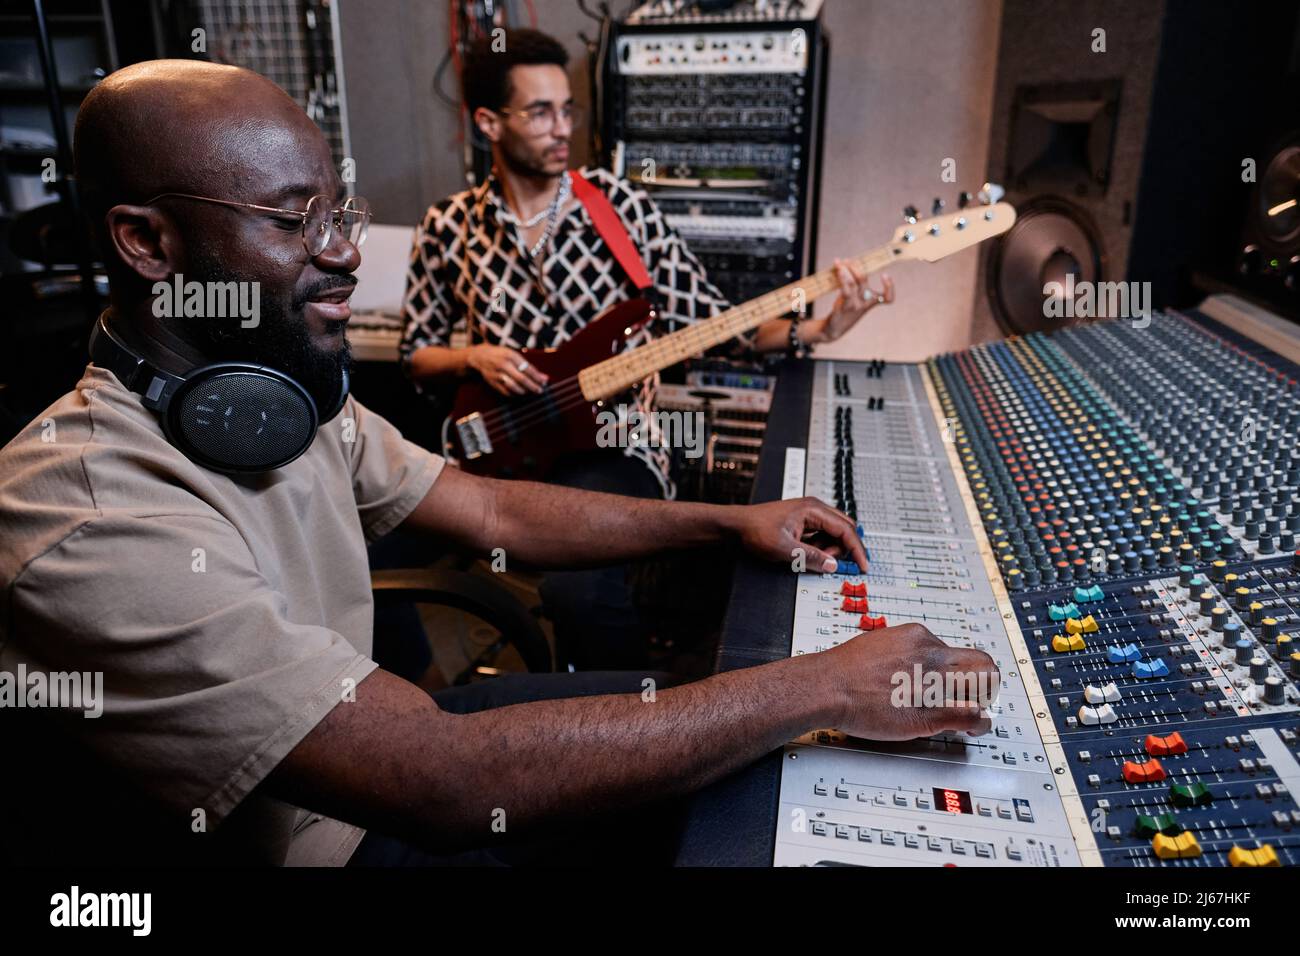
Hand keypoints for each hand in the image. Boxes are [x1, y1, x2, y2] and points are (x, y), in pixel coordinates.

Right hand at [467, 344, 548, 395]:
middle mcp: (503, 364)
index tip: (544, 382)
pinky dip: (515, 394)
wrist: (480, 356)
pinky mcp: (492, 382)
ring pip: (514, 386)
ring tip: (530, 391)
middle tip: (540, 390)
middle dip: (532, 386)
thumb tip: (544, 377)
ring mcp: (497, 374)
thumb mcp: (514, 355)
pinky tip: (520, 392)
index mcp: (510, 355)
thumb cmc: (501, 355)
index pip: (527, 368)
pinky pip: (506, 391)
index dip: (537, 377)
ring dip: (524, 391)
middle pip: (521, 378)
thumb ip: (528, 366)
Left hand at [731, 496, 867, 572]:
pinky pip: (821, 536)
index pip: (846, 529)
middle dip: (841, 549)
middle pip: (844, 530)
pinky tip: (802, 553)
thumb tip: (832, 565)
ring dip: (827, 549)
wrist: (736, 525)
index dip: (857, 549)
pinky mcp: (804, 523)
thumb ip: (810, 557)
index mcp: (813, 509)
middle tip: (827, 563)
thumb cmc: (755, 529)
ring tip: (805, 556)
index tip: (862, 565)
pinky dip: (818, 548)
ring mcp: (809, 515)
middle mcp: (814, 508)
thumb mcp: (784, 548)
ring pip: (833, 534)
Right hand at [818, 623, 997, 739]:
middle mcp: (932, 657)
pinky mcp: (932, 712)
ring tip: (973, 712)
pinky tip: (973, 728)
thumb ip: (901, 652)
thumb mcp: (879, 643)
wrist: (829, 687)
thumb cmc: (844, 670)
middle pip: (983, 662)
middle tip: (975, 694)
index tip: (952, 680)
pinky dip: (980, 723)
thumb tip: (907, 661)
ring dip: (983, 701)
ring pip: (985, 688)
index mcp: (919, 638)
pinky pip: (974, 715)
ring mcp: (935, 683)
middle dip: (983, 680)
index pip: (956, 650)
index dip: (958, 668)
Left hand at [821, 260, 893, 342]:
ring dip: (846, 271)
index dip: (890, 288)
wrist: (834, 330)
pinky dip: (842, 280)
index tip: (885, 275)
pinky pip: (844, 292)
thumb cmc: (846, 311)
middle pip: (864, 283)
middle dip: (856, 268)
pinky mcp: (842, 308)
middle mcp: (863, 304)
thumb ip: (855, 284)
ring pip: (852, 285)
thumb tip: (849, 263)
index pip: (887, 298)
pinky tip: (838, 272)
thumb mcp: (854, 299)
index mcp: (870, 303)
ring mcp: (853, 306)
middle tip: (848, 260)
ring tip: (839, 263)